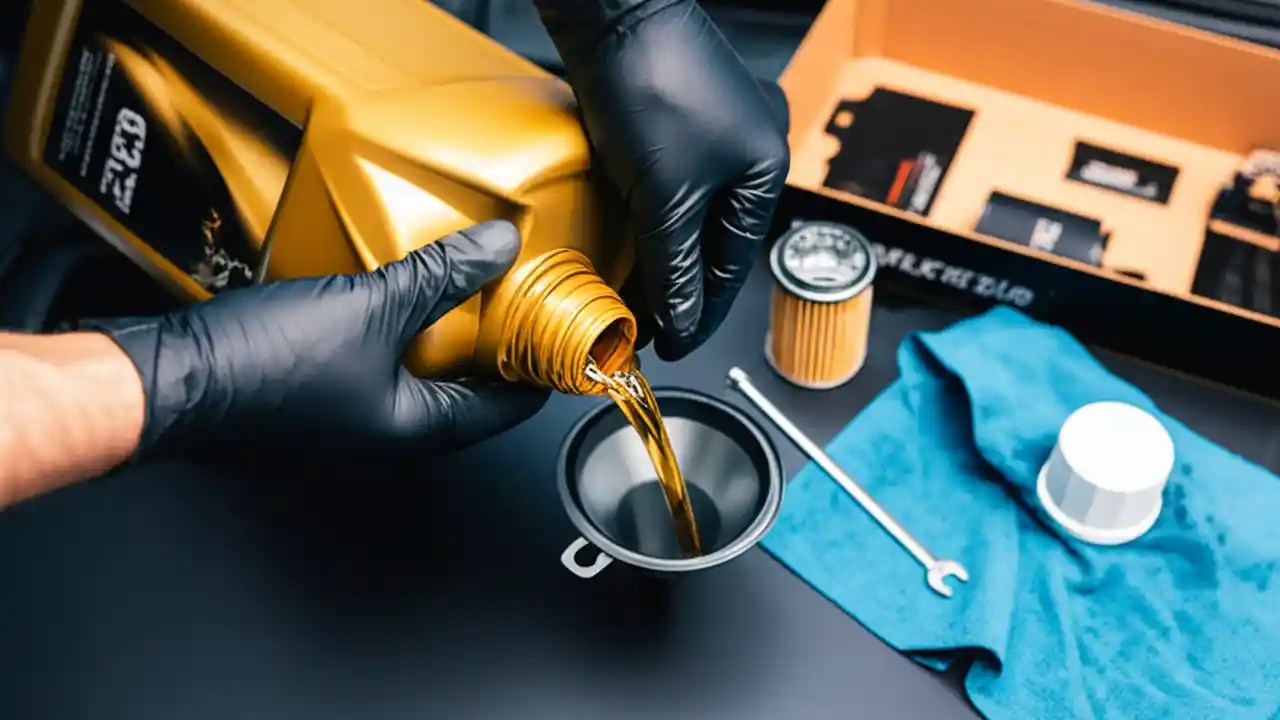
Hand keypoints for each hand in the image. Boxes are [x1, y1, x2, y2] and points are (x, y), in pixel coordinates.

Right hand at [79, 221, 547, 460]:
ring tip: (468, 282)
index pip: (509, 408)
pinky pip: (383, 359)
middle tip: (520, 296)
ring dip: (448, 332)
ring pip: (424, 372)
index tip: (565, 334)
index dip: (541, 369)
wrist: (173, 377)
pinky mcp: (323, 390)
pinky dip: (403, 327)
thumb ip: (441, 275)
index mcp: (418, 428)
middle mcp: (391, 431)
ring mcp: (355, 415)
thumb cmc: (263, 368)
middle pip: (470, 388)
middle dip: (496, 342)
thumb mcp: (371, 307)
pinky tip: (399, 287)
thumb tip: (499, 247)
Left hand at [536, 0, 790, 360]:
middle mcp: (749, 152)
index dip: (700, 312)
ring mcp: (713, 133)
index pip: (732, 265)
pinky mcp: (677, 120)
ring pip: (689, 217)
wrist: (614, 13)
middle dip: (679, 287)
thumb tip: (679, 324)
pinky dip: (650, 221)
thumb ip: (672, 267)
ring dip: (662, 256)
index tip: (671, 346)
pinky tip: (626, 243)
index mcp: (768, 170)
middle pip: (712, 242)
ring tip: (630, 295)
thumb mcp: (665, 196)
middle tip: (644, 327)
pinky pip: (670, 188)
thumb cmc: (654, 84)